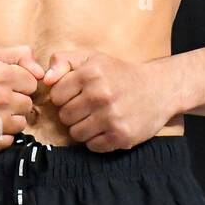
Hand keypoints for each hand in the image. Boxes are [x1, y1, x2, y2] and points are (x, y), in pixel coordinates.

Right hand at [0, 46, 43, 152]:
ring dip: (10, 119)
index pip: (32, 83)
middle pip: (28, 104)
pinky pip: (8, 141)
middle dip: (16, 101)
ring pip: (21, 124)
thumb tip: (41, 71)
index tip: (7, 85)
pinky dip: (1, 135)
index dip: (20, 84)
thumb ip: (17, 55)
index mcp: (1, 75)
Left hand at [43, 49, 171, 151]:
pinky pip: (92, 146)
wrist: (158, 89)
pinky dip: (97, 140)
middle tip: (88, 107)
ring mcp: (112, 117)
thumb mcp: (91, 58)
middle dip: (73, 113)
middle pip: (64, 116)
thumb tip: (45, 79)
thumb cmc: (119, 73)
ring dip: (83, 128)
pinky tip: (107, 128)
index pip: (56, 96)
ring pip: (75, 134)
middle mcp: (101, 95)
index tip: (77, 94)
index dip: (64, 96)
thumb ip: (63, 61)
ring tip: (96, 118)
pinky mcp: (122, 136)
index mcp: (91, 73)